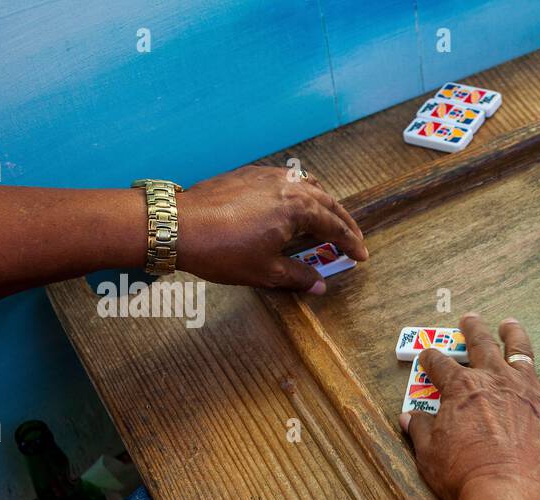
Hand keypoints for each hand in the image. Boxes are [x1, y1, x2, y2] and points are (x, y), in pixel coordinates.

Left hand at [176, 165, 367, 291]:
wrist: (179, 226)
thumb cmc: (222, 250)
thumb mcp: (265, 271)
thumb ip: (298, 276)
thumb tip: (318, 284)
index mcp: (298, 209)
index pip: (334, 227)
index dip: (350, 243)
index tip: (360, 256)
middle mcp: (287, 186)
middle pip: (327, 202)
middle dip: (343, 221)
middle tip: (352, 237)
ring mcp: (266, 177)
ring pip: (307, 185)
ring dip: (323, 202)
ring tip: (327, 216)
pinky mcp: (248, 175)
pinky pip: (284, 179)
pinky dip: (298, 191)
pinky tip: (292, 202)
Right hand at [401, 314, 539, 499]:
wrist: (509, 491)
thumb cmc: (465, 475)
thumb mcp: (430, 454)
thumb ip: (420, 431)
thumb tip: (409, 418)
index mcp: (460, 388)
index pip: (440, 364)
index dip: (431, 358)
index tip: (428, 355)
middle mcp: (493, 379)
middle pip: (481, 344)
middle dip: (473, 330)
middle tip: (470, 319)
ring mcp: (524, 388)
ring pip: (519, 350)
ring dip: (513, 335)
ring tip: (510, 324)